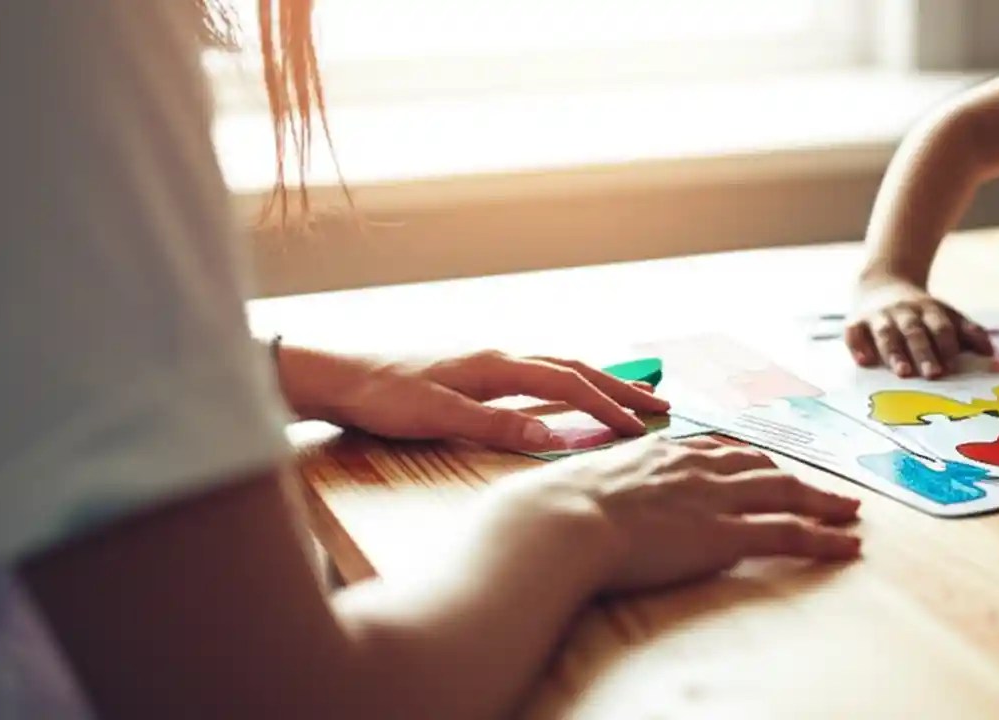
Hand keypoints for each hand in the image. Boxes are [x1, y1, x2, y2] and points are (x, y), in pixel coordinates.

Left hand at [277, 347, 670, 451]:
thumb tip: (552, 437)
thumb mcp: (436, 415)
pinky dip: (568, 383)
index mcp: (494, 364)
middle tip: (663, 404)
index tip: (641, 429)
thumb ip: (495, 426)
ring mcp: (486, 362)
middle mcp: (497, 356)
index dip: (606, 406)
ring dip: (598, 381)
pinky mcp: (473, 372)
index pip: (566, 383)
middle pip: (573, 366)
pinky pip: (537, 374)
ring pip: (557, 366)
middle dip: (620, 386)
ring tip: (632, 396)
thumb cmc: (379, 396)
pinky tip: (570, 395)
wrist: (335, 375)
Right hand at [497, 436, 861, 592]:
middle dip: (796, 475)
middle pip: (761, 465)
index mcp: (663, 451)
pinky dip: (824, 538)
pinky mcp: (724, 533)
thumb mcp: (582, 481)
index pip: (718, 449)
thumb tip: (587, 495)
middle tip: (823, 486)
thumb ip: (603, 483)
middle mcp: (696, 466)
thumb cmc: (556, 505)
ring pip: (786, 492)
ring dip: (824, 502)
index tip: (764, 464)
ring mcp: (713, 497)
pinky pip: (787, 532)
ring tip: (850, 511)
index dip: (748, 459)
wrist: (563, 518)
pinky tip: (847, 544)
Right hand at [846, 275, 992, 378]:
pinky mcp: (855, 321)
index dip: (947, 344)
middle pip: (915, 331)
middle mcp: (903, 311)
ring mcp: (878, 316)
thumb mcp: (945, 314)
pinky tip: (863, 361)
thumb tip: (990, 352)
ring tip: (902, 372)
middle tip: (933, 374)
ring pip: (886, 333)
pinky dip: (857, 346)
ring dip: (894, 352)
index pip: (941, 326)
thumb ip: (967, 333)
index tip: (953, 365)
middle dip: (924, 352)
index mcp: (929, 309)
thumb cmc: (919, 312)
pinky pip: (853, 333)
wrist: (882, 283)